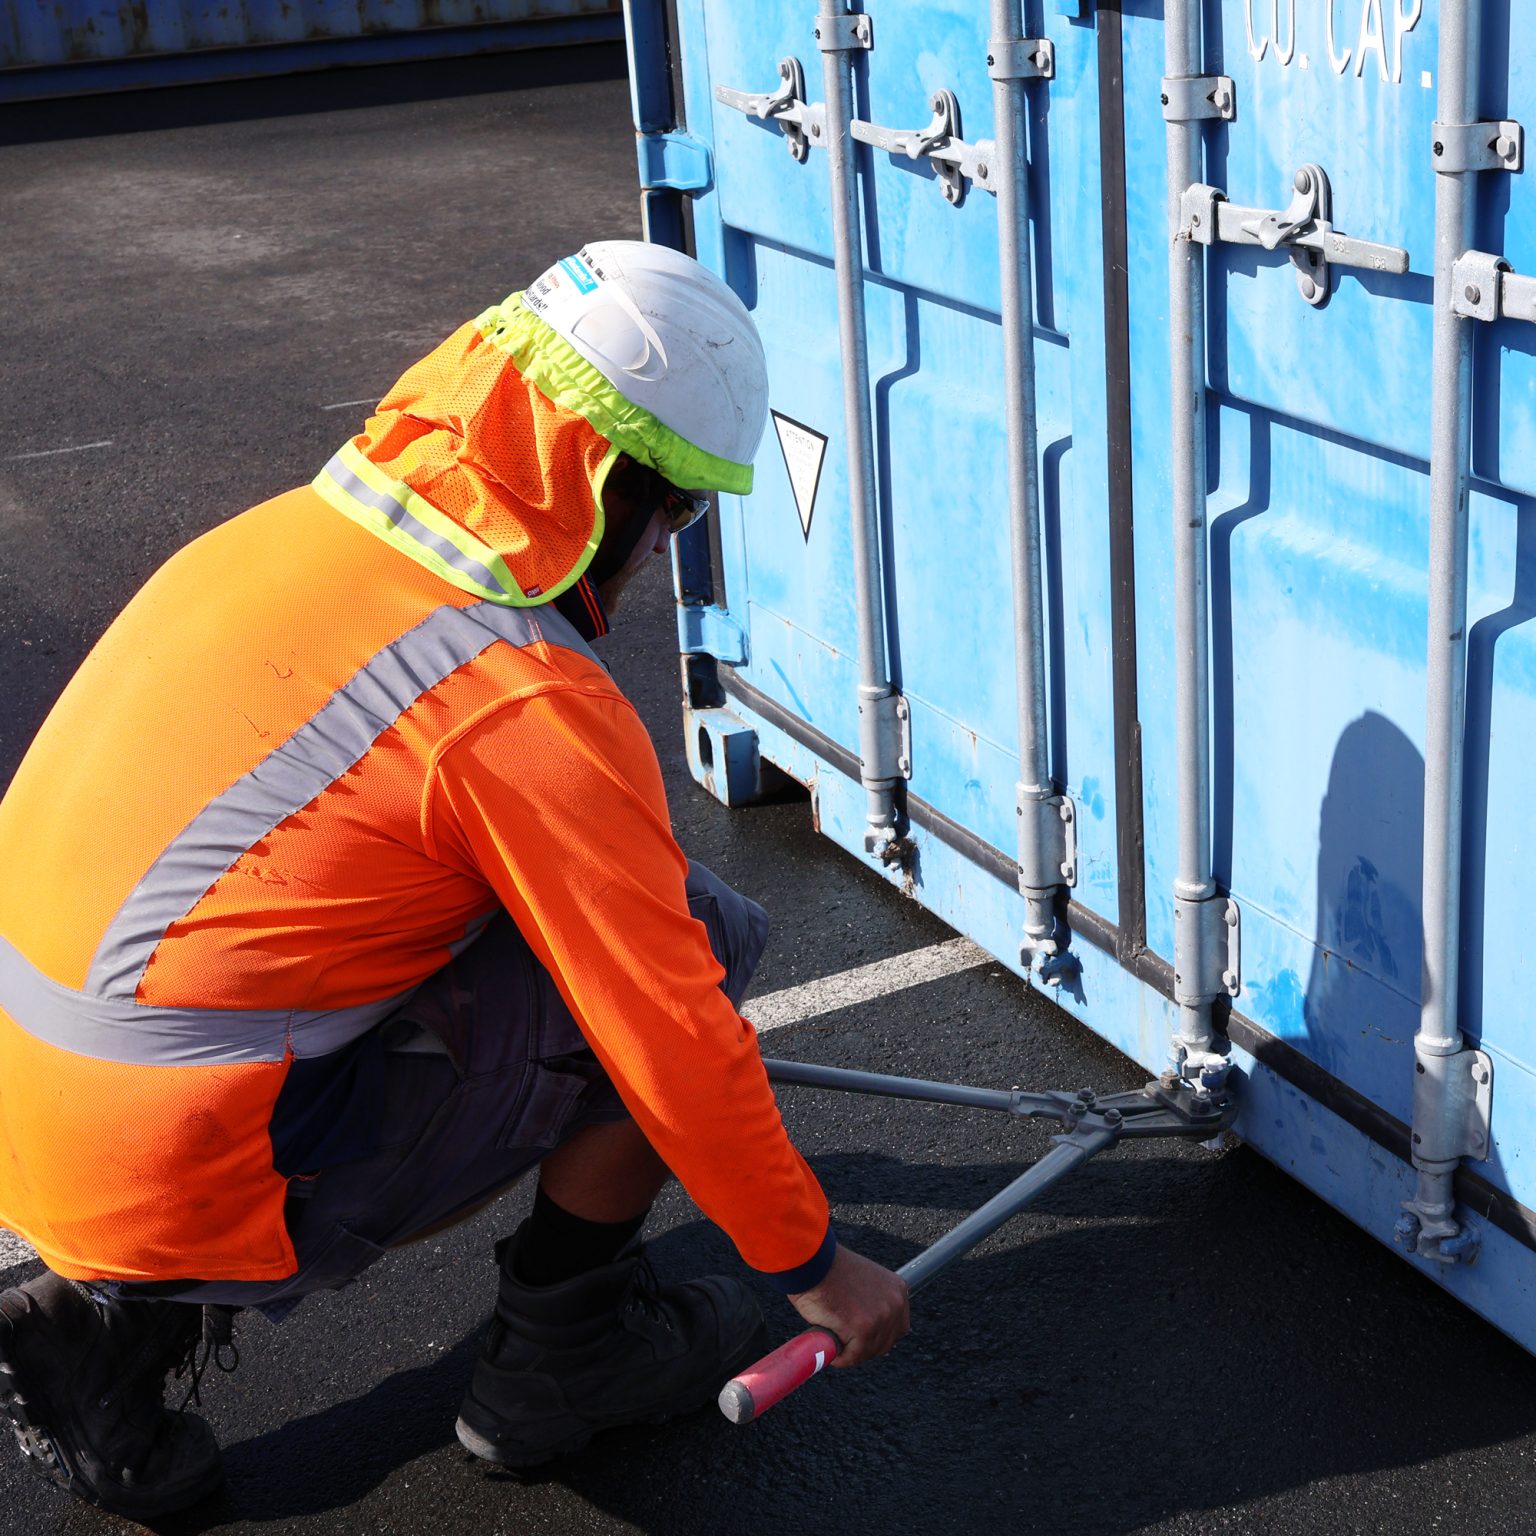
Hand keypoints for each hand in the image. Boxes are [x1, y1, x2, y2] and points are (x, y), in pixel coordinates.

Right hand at [787, 1242, 908, 1367]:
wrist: (811, 1261)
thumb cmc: (828, 1269)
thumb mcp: (862, 1281)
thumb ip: (873, 1302)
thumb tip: (872, 1332)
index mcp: (897, 1289)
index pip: (897, 1326)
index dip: (877, 1335)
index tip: (859, 1335)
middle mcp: (895, 1303)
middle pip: (886, 1343)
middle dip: (864, 1346)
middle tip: (843, 1338)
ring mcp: (881, 1317)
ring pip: (868, 1352)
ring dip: (849, 1350)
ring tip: (833, 1333)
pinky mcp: (864, 1330)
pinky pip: (852, 1356)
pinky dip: (838, 1356)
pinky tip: (827, 1340)